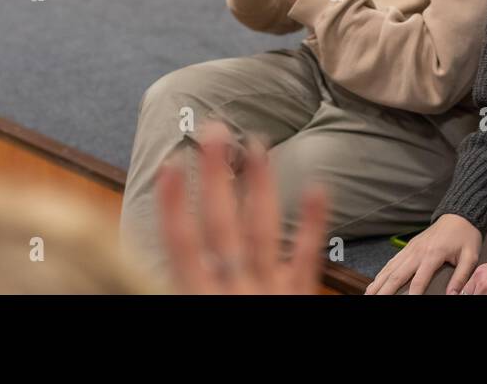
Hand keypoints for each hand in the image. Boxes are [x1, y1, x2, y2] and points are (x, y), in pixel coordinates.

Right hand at [156, 121, 328, 294]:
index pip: (181, 245)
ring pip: (262, 230)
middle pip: (221, 226)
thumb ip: (182, 281)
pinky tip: (317, 188)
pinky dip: (312, 222)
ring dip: (260, 185)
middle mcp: (234, 288)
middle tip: (214, 131)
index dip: (172, 205)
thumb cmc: (226, 354)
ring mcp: (269, 289)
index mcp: (199, 296)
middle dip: (216, 177)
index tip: (169, 164)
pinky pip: (307, 256)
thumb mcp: (193, 307)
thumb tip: (173, 253)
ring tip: (258, 145)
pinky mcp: (298, 294)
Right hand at [365, 213, 482, 294]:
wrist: (459, 214)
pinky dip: (382, 272)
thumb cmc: (466, 236)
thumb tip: (453, 295)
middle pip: (397, 275)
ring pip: (390, 268)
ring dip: (378, 282)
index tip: (406, 304)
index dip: (411, 295)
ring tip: (368, 295)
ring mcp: (411, 248)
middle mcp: (417, 252)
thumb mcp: (470, 256)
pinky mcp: (409, 246)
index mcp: (433, 255)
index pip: (418, 280)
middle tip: (373, 300)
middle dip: (385, 290)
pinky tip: (375, 282)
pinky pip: (392, 261)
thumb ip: (461, 277)